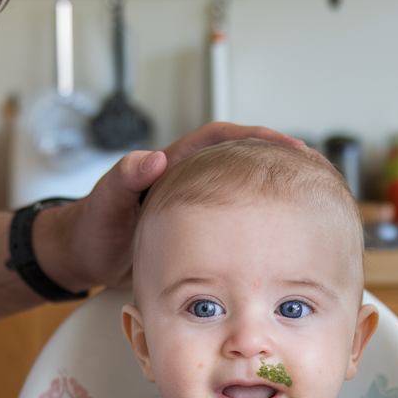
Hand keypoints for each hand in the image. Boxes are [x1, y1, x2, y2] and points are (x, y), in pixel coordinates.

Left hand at [33, 123, 305, 290]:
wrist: (82, 260)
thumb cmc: (90, 229)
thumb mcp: (105, 203)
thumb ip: (124, 179)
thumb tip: (154, 158)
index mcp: (173, 165)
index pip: (222, 138)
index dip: (257, 138)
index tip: (289, 145)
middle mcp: (189, 182)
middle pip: (242, 163)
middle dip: (278, 163)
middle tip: (315, 173)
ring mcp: (196, 210)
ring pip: (242, 196)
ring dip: (272, 198)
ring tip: (309, 205)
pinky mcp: (197, 237)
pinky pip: (234, 228)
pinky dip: (257, 232)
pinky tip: (278, 246)